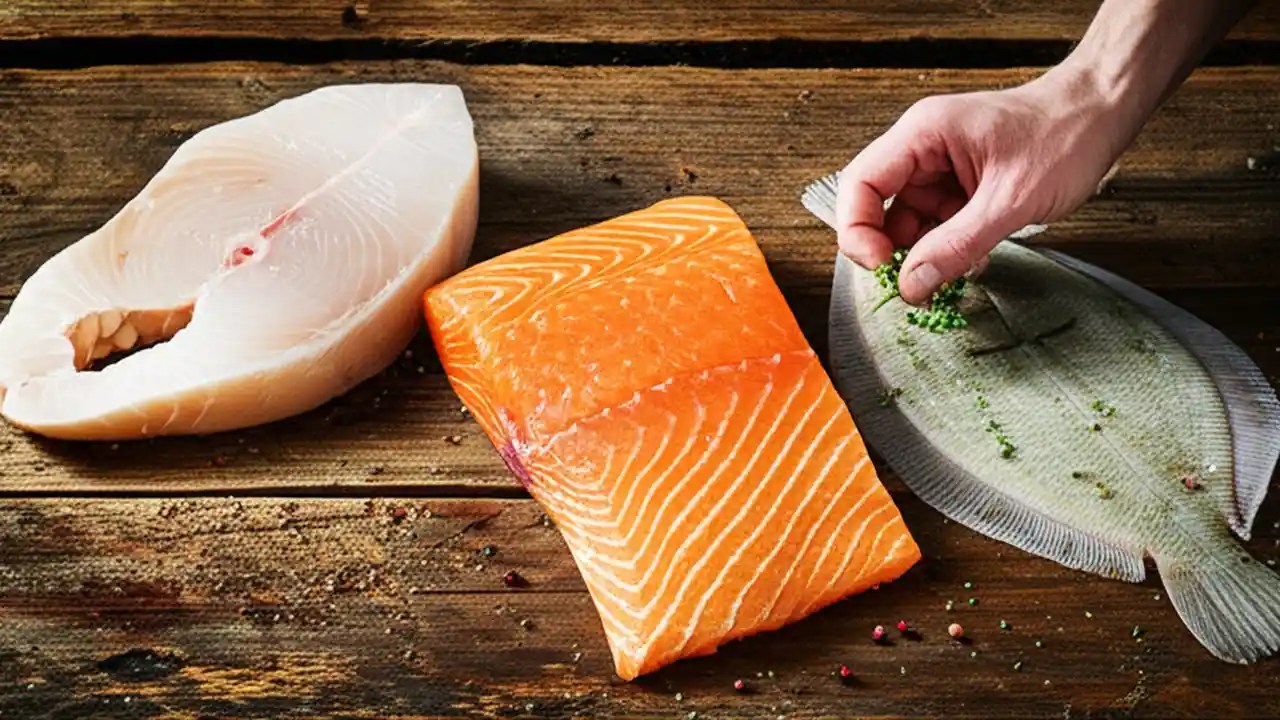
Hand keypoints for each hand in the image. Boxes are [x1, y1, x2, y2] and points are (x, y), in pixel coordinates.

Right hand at [835, 69, 1133, 304]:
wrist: (1103, 115)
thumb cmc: (1065, 136)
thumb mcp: (1010, 201)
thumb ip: (956, 245)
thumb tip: (911, 285)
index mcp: (923, 135)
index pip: (861, 185)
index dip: (859, 231)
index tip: (883, 268)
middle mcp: (922, 149)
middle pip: (877, 208)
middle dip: (893, 250)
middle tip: (918, 284)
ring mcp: (939, 168)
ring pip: (907, 223)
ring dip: (925, 254)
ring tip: (958, 270)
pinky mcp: (958, 186)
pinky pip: (935, 225)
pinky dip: (948, 249)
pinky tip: (974, 259)